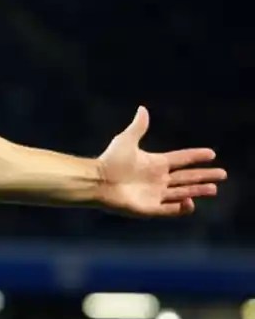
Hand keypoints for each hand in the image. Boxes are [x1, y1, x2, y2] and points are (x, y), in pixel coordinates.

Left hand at [96, 107, 226, 216]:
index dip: (195, 156)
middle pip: (186, 178)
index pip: (181, 159)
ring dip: (197, 191)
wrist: (96, 181)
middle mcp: (158, 179)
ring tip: (213, 189)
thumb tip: (142, 108)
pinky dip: (181, 208)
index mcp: (155, 163)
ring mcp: (154, 194)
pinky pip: (169, 210)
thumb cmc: (109, 161)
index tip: (211, 153)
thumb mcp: (126, 141)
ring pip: (182, 193)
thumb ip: (138, 127)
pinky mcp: (149, 208)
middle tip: (222, 174)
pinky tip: (191, 202)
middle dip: (204, 176)